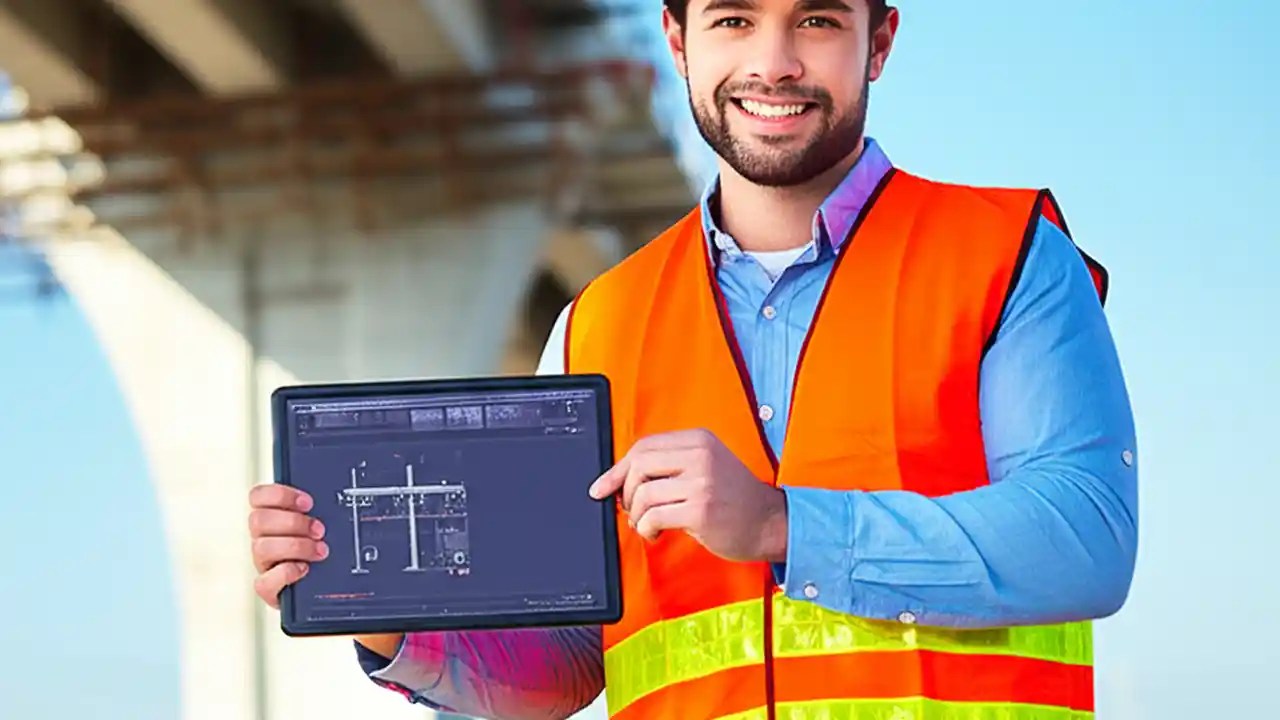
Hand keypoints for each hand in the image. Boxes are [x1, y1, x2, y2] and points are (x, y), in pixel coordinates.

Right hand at [248, 483, 327, 608]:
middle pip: (258, 520)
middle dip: (293, 522)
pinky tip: (304, 569)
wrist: (326, 586)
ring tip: (320, 550)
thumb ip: (319, 510)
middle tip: (319, 530)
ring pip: (262, 547)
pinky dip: (286, 573)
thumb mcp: (321, 526)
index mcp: (272, 517)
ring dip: (296, 546)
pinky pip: (263, 582)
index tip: (308, 502)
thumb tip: (331, 499)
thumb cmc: (323, 549)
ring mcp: (263, 564)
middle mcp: (263, 538)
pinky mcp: (267, 589)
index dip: (280, 495)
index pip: (258, 496)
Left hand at [588, 429, 787, 563]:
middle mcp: (700, 455)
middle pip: (638, 465)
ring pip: (643, 494)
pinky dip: (646, 529)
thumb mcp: (706, 467)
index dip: (618, 468)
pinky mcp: (701, 509)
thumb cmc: (734, 499)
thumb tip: (620, 478)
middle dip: (625, 492)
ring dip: (637, 516)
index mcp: (698, 440)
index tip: (602, 486)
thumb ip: (671, 466)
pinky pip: (653, 517)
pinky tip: (657, 533)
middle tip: (631, 509)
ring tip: (648, 524)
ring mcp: (702, 482)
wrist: (770, 522)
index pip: (643, 446)